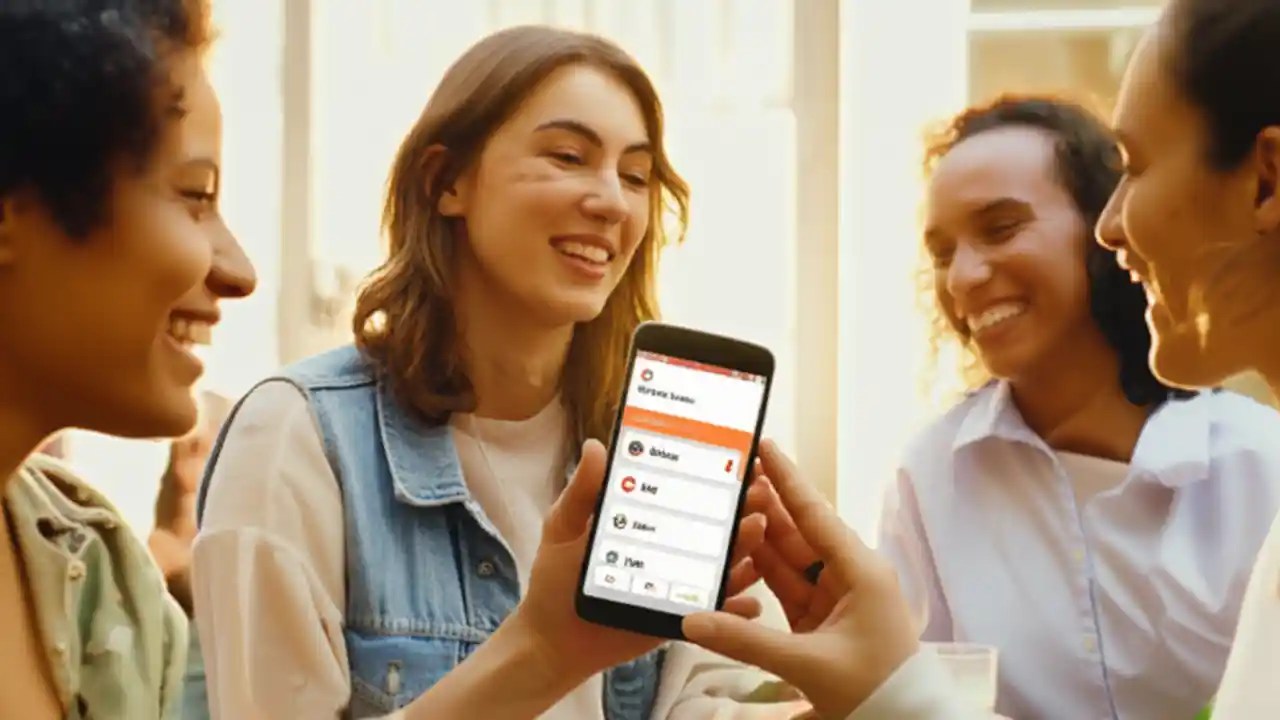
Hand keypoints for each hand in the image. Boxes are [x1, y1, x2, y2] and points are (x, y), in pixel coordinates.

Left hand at [512, 438, 768, 681]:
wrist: (551, 639)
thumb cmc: (556, 579)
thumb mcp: (564, 527)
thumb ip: (582, 492)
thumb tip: (596, 446)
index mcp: (649, 519)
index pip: (690, 492)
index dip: (719, 475)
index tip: (743, 457)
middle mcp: (671, 547)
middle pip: (716, 525)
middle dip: (742, 507)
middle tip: (758, 491)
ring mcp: (680, 582)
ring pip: (723, 564)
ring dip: (746, 549)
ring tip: (756, 529)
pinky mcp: (681, 616)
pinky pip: (716, 611)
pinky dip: (737, 608)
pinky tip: (751, 603)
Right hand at [682, 440, 918, 719]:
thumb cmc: (876, 690)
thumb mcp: (808, 663)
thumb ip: (746, 640)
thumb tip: (694, 620)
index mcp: (860, 571)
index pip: (815, 514)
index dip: (787, 479)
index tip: (765, 446)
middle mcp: (850, 575)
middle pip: (800, 531)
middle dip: (767, 505)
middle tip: (732, 477)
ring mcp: (837, 597)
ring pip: (791, 559)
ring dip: (761, 538)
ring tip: (727, 510)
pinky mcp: (823, 620)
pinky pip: (788, 586)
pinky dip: (763, 573)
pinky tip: (738, 556)